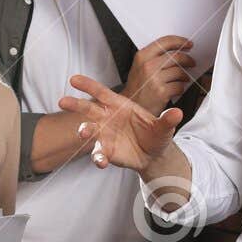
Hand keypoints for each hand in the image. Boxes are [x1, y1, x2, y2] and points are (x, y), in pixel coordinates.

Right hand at [58, 73, 183, 171]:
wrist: (154, 154)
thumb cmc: (156, 133)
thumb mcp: (164, 127)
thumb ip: (168, 120)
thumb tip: (178, 112)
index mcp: (120, 106)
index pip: (102, 93)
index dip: (88, 85)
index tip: (74, 79)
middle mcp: (108, 118)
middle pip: (88, 109)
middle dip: (75, 104)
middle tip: (63, 101)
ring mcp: (105, 134)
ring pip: (89, 130)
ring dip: (83, 131)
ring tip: (83, 133)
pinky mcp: (106, 151)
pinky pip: (98, 154)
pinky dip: (98, 157)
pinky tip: (101, 161)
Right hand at [122, 36, 195, 112]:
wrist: (131, 106)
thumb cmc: (137, 88)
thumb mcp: (140, 66)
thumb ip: (155, 57)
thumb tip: (176, 52)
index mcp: (142, 56)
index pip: (165, 42)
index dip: (180, 41)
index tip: (188, 43)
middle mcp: (148, 66)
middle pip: (176, 56)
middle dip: (188, 59)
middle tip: (192, 62)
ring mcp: (155, 79)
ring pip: (180, 72)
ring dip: (184, 76)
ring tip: (183, 79)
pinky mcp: (162, 92)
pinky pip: (179, 86)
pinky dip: (181, 88)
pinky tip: (177, 89)